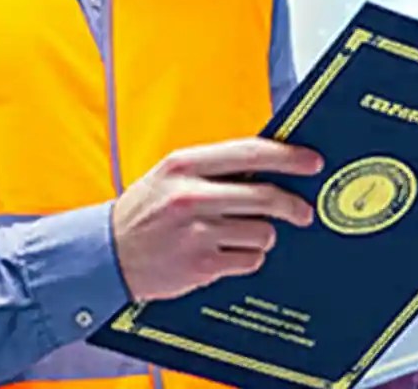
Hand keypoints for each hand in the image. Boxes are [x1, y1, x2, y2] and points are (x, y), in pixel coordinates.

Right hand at [112, 138, 323, 300]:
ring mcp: (197, 232)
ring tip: (240, 235)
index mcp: (184, 164)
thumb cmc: (144, 212)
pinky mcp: (201, 265)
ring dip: (263, 235)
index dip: (288, 156)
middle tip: (304, 211)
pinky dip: (247, 258)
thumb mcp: (171, 175)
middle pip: (265, 196)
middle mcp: (191, 195)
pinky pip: (250, 260)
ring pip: (263, 232)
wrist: (106, 254)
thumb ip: (215, 168)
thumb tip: (269, 165)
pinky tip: (226, 254)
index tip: (312, 161)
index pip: (250, 152)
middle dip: (293, 205)